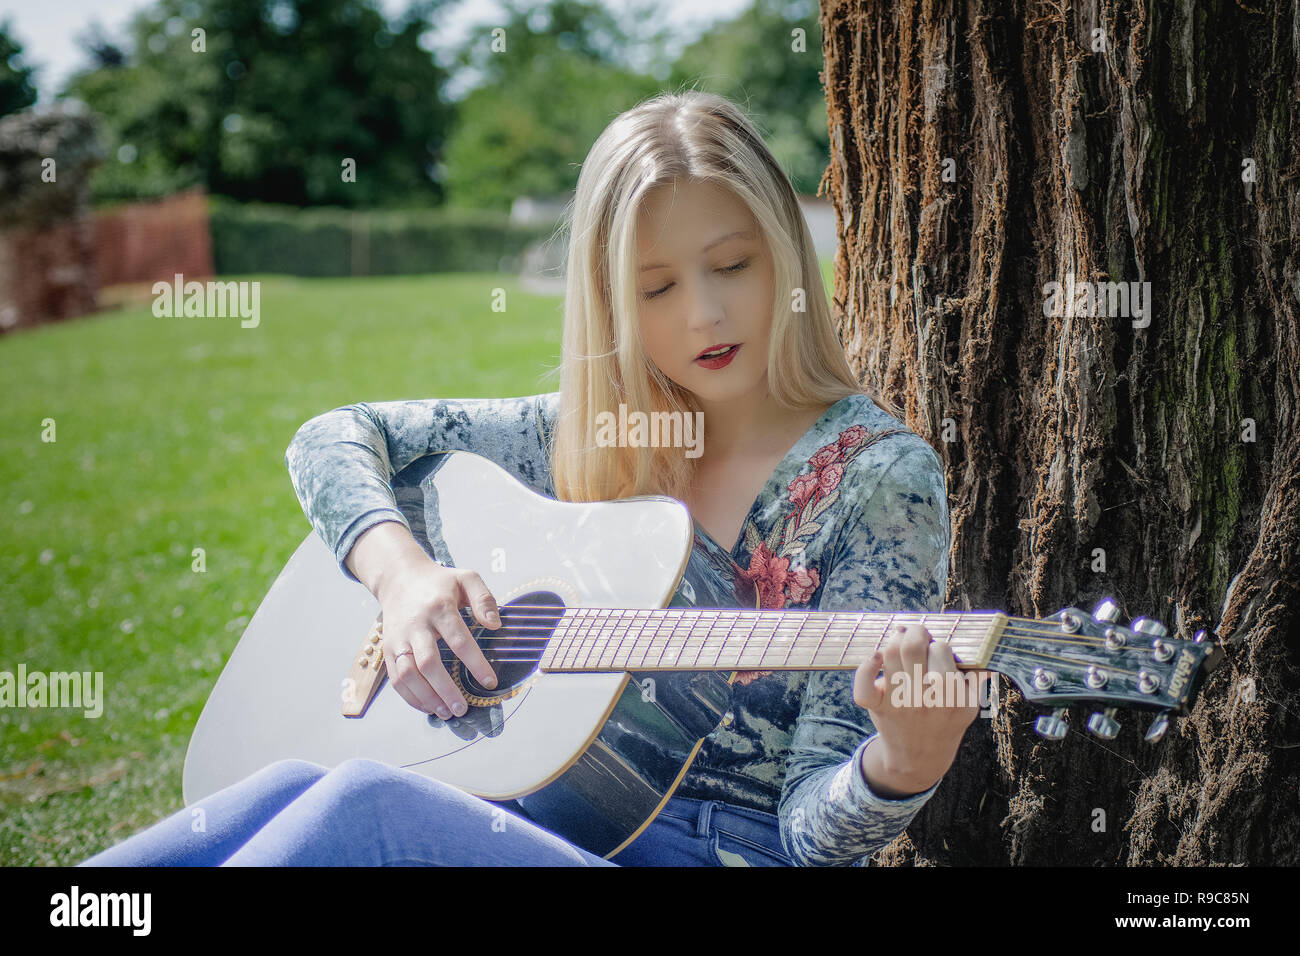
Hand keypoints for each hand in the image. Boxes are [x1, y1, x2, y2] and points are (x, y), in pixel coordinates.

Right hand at [373, 552, 499, 718]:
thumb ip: (484, 599)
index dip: (475, 663)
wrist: (399, 579)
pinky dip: (410, 697)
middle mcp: (416, 625)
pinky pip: (395, 678)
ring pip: (408, 674)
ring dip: (426, 697)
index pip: (458, 640)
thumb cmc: (438, 582)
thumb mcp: (466, 578)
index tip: (489, 682)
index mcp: (439, 607)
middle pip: (428, 662)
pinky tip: (428, 707)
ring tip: (446, 712)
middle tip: (463, 707)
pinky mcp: (388, 649)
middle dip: (446, 689)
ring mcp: (399, 639)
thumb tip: (495, 625)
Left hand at [851, 621, 985, 797]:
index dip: (937, 644)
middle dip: (914, 632)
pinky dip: (865, 667)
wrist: (919, 756)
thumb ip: (977, 678)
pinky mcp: (878, 707)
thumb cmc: (944, 719)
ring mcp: (900, 703)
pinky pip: (863, 685)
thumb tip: (984, 650)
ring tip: (899, 640)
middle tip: (916, 634)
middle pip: (913, 648)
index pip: (942, 651)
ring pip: (890, 655)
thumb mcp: (969, 704)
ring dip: (894, 640)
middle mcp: (926, 699)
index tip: (936, 649)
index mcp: (954, 696)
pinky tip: (876, 658)